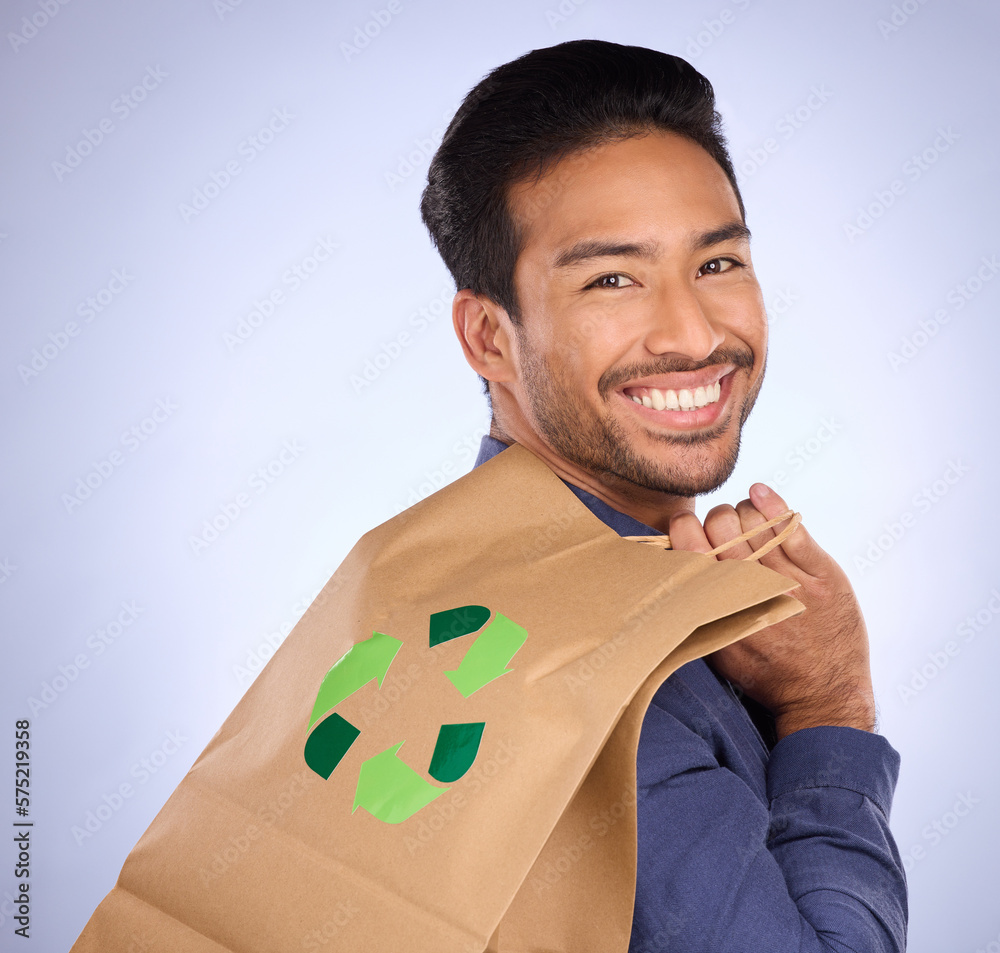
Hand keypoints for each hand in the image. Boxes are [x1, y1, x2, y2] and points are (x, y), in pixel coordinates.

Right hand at [668, 484, 875, 740]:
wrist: (822, 696)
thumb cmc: (762, 672)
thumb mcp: (714, 645)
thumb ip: (695, 605)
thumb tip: (671, 562)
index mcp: (717, 604)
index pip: (688, 542)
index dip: (683, 526)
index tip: (687, 527)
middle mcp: (750, 587)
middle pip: (721, 523)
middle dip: (718, 520)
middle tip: (725, 534)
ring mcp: (789, 578)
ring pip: (754, 519)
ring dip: (746, 514)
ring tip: (750, 529)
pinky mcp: (822, 574)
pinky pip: (792, 525)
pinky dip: (773, 503)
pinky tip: (761, 493)